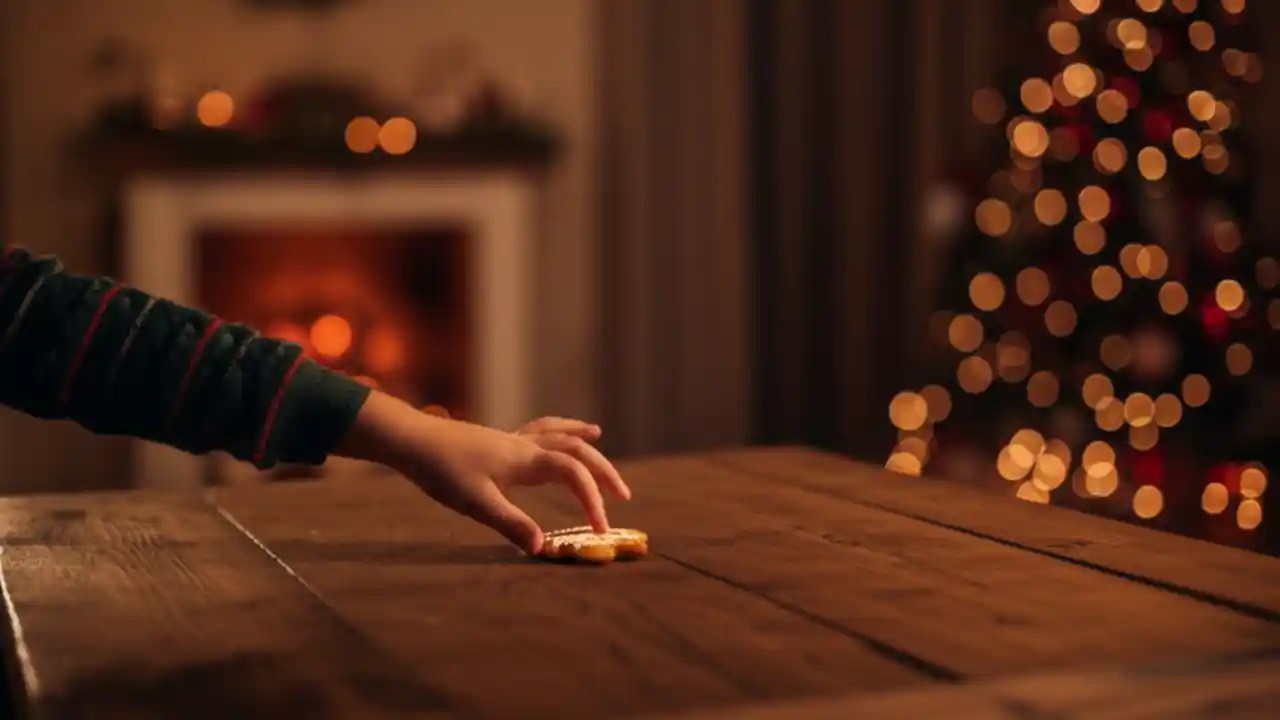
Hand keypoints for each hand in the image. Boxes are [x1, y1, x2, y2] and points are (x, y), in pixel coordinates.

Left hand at [335, 391, 629, 554]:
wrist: (411, 440)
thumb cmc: (442, 470)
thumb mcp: (476, 503)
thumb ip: (511, 524)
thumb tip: (541, 548)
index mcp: (525, 460)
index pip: (574, 474)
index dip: (594, 499)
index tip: (601, 529)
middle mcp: (524, 446)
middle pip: (576, 451)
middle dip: (602, 472)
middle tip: (623, 495)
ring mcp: (510, 441)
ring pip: (556, 434)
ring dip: (580, 440)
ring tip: (597, 434)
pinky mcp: (496, 442)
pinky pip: (535, 431)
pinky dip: (553, 430)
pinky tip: (548, 433)